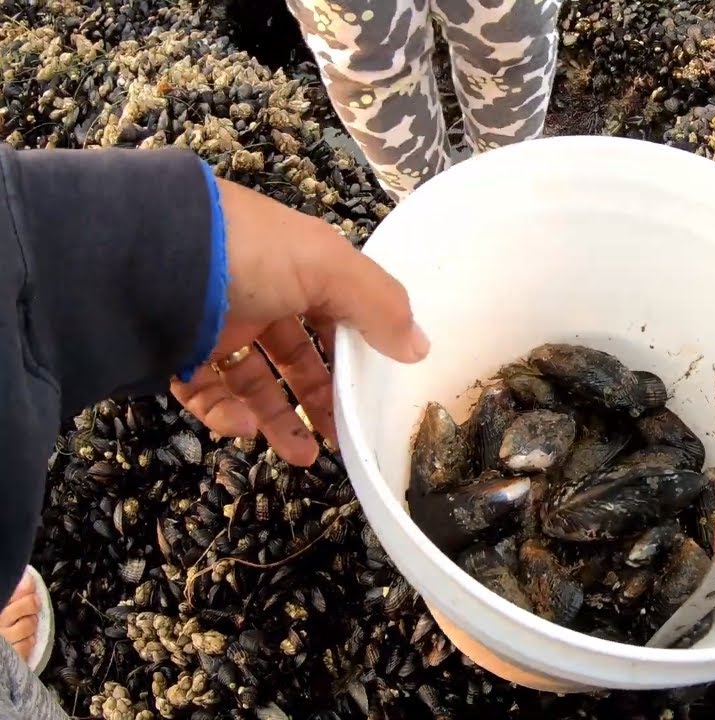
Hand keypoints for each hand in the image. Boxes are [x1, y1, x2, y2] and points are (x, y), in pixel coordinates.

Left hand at [170, 179, 428, 465]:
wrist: (138, 256)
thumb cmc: (244, 251)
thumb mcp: (327, 265)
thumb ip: (379, 305)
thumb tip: (419, 347)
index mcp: (297, 266)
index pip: (336, 313)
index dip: (358, 352)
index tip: (374, 392)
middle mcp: (258, 293)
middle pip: (298, 354)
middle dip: (321, 398)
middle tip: (341, 437)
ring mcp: (214, 323)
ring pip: (254, 381)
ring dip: (279, 420)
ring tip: (302, 457)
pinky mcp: (175, 351)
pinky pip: (207, 392)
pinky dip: (227, 414)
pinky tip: (245, 428)